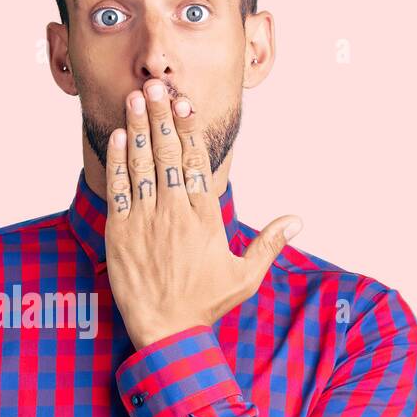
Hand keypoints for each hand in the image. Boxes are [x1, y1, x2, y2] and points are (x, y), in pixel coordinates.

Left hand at [104, 77, 302, 349]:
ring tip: (136, 97)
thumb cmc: (205, 305)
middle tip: (156, 85)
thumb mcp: (245, 276)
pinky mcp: (120, 233)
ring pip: (143, 165)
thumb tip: (298, 221)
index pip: (197, 163)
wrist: (166, 331)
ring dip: (140, 128)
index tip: (186, 102)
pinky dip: (119, 161)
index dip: (191, 130)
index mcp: (206, 218)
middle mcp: (175, 213)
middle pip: (169, 154)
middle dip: (162, 116)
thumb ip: (269, 243)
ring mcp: (146, 221)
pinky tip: (120, 136)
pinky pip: (120, 189)